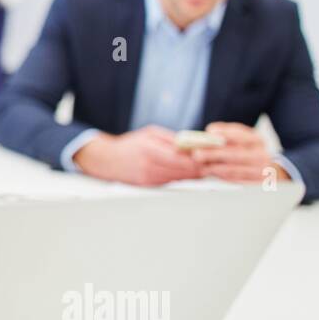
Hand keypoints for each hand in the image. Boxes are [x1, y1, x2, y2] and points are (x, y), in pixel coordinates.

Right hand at [73, 125, 203, 185]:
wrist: (108, 160)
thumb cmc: (130, 144)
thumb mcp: (150, 133)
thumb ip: (171, 139)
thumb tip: (192, 145)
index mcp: (150, 150)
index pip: (180, 159)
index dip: (196, 160)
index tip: (207, 157)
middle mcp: (149, 166)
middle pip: (181, 172)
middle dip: (198, 169)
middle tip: (211, 165)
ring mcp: (148, 178)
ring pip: (178, 179)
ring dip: (191, 175)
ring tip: (203, 169)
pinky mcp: (148, 186)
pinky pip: (170, 182)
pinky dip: (180, 178)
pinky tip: (187, 174)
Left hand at [189, 122, 287, 183]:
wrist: (271, 172)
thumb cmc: (249, 153)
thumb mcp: (244, 140)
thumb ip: (228, 134)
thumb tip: (211, 131)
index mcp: (257, 140)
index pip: (240, 135)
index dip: (225, 133)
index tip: (210, 132)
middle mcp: (261, 155)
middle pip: (235, 154)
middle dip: (214, 154)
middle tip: (197, 154)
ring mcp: (261, 171)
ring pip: (234, 170)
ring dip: (215, 168)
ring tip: (201, 166)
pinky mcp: (257, 185)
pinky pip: (236, 182)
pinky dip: (222, 178)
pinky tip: (212, 174)